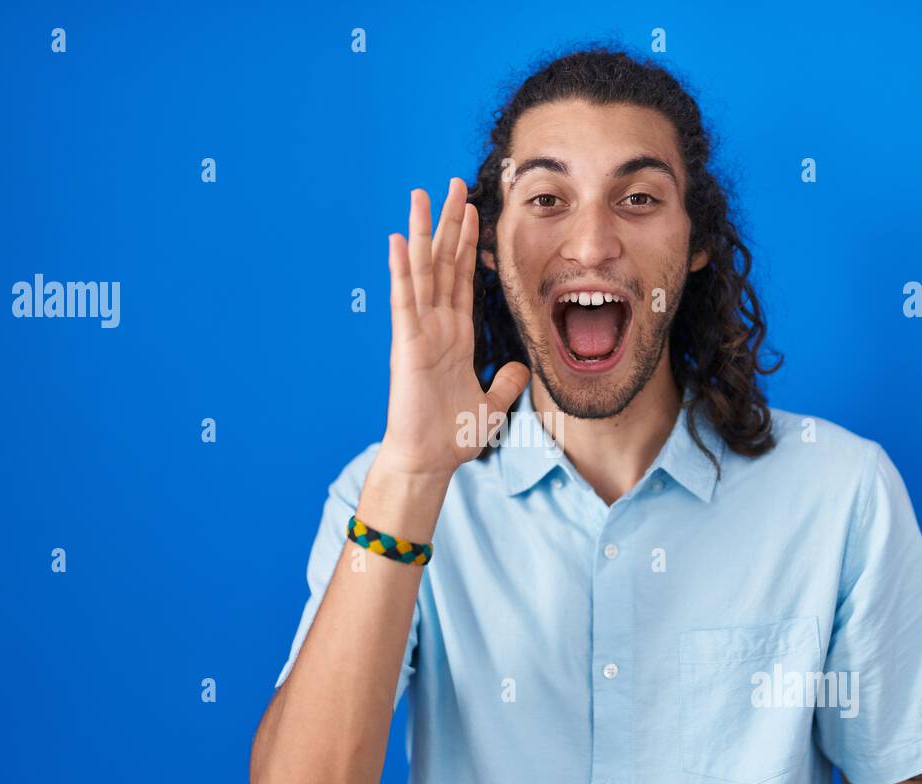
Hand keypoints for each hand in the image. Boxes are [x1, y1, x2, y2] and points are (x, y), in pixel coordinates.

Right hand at [380, 178, 529, 478]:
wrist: (430, 460)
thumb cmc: (452, 435)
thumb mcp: (492, 403)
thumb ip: (506, 382)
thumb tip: (522, 366)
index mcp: (455, 335)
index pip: (462, 279)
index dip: (468, 244)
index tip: (473, 212)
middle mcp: (436, 326)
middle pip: (443, 264)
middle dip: (449, 224)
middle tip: (453, 184)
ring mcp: (419, 332)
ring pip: (422, 272)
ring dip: (423, 233)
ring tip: (422, 194)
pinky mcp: (408, 345)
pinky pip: (405, 301)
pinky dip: (402, 270)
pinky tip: (400, 240)